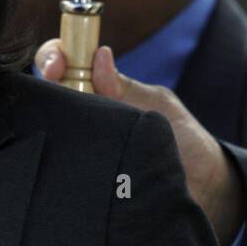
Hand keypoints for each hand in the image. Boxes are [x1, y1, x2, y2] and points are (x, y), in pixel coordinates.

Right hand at [35, 39, 245, 245]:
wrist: (202, 190)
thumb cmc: (183, 141)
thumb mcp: (156, 105)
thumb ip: (125, 85)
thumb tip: (99, 55)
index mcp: (100, 90)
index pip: (64, 64)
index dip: (54, 58)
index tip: (58, 65)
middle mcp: (82, 118)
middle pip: (45, 94)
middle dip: (44, 83)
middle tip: (55, 82)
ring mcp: (78, 149)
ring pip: (46, 131)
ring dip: (51, 121)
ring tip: (64, 124)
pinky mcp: (81, 182)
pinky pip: (59, 170)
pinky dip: (59, 160)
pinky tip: (65, 158)